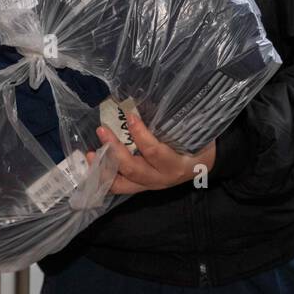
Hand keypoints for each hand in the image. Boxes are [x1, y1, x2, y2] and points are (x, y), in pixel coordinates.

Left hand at [84, 113, 215, 194]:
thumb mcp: (191, 135)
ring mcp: (149, 186)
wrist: (204, 167)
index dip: (140, 135)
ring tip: (89, 154)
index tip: (130, 116)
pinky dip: (104, 178)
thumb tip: (145, 104)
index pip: (154, 152)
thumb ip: (171, 125)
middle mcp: (160, 179)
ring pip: (122, 183)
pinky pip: (119, 187)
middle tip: (102, 130)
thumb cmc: (198, 145)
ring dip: (103, 167)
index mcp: (175, 165)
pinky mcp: (140, 188)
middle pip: (133, 168)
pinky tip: (92, 167)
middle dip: (114, 150)